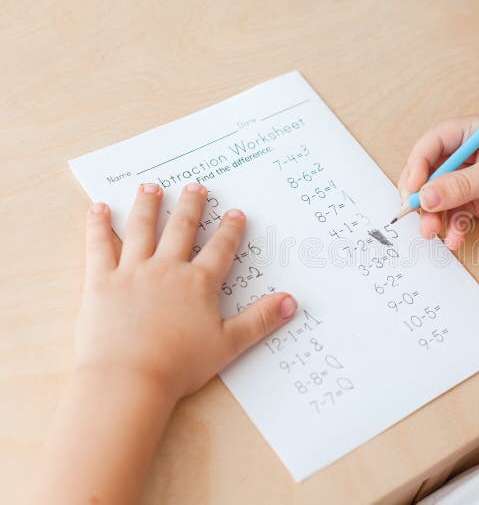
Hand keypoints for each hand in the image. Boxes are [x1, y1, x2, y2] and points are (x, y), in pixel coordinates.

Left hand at [76, 183, 296, 401]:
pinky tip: (99, 208)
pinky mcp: (102, 282)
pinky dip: (98, 226)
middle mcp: (167, 269)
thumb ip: (261, 320)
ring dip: (148, 206)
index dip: (230, 230)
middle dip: (191, 206)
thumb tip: (291, 302)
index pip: (220, 249)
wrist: (128, 379)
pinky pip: (99, 247)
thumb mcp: (229, 344)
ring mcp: (132, 272)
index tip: (234, 213)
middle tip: (195, 187)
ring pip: (142, 229)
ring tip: (151, 188)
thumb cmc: (179, 365)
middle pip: (181, 229)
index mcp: (198, 283)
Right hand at [397, 115, 478, 248]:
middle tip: (417, 216)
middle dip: (422, 197)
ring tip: (435, 233)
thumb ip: (460, 186)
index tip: (412, 191)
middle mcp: (467, 154)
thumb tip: (425, 196)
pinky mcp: (477, 202)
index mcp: (472, 132)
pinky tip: (456, 239)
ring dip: (434, 217)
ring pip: (438, 198)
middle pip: (429, 173)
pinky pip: (453, 215)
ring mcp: (470, 179)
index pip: (432, 144)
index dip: (417, 166)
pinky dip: (451, 227)